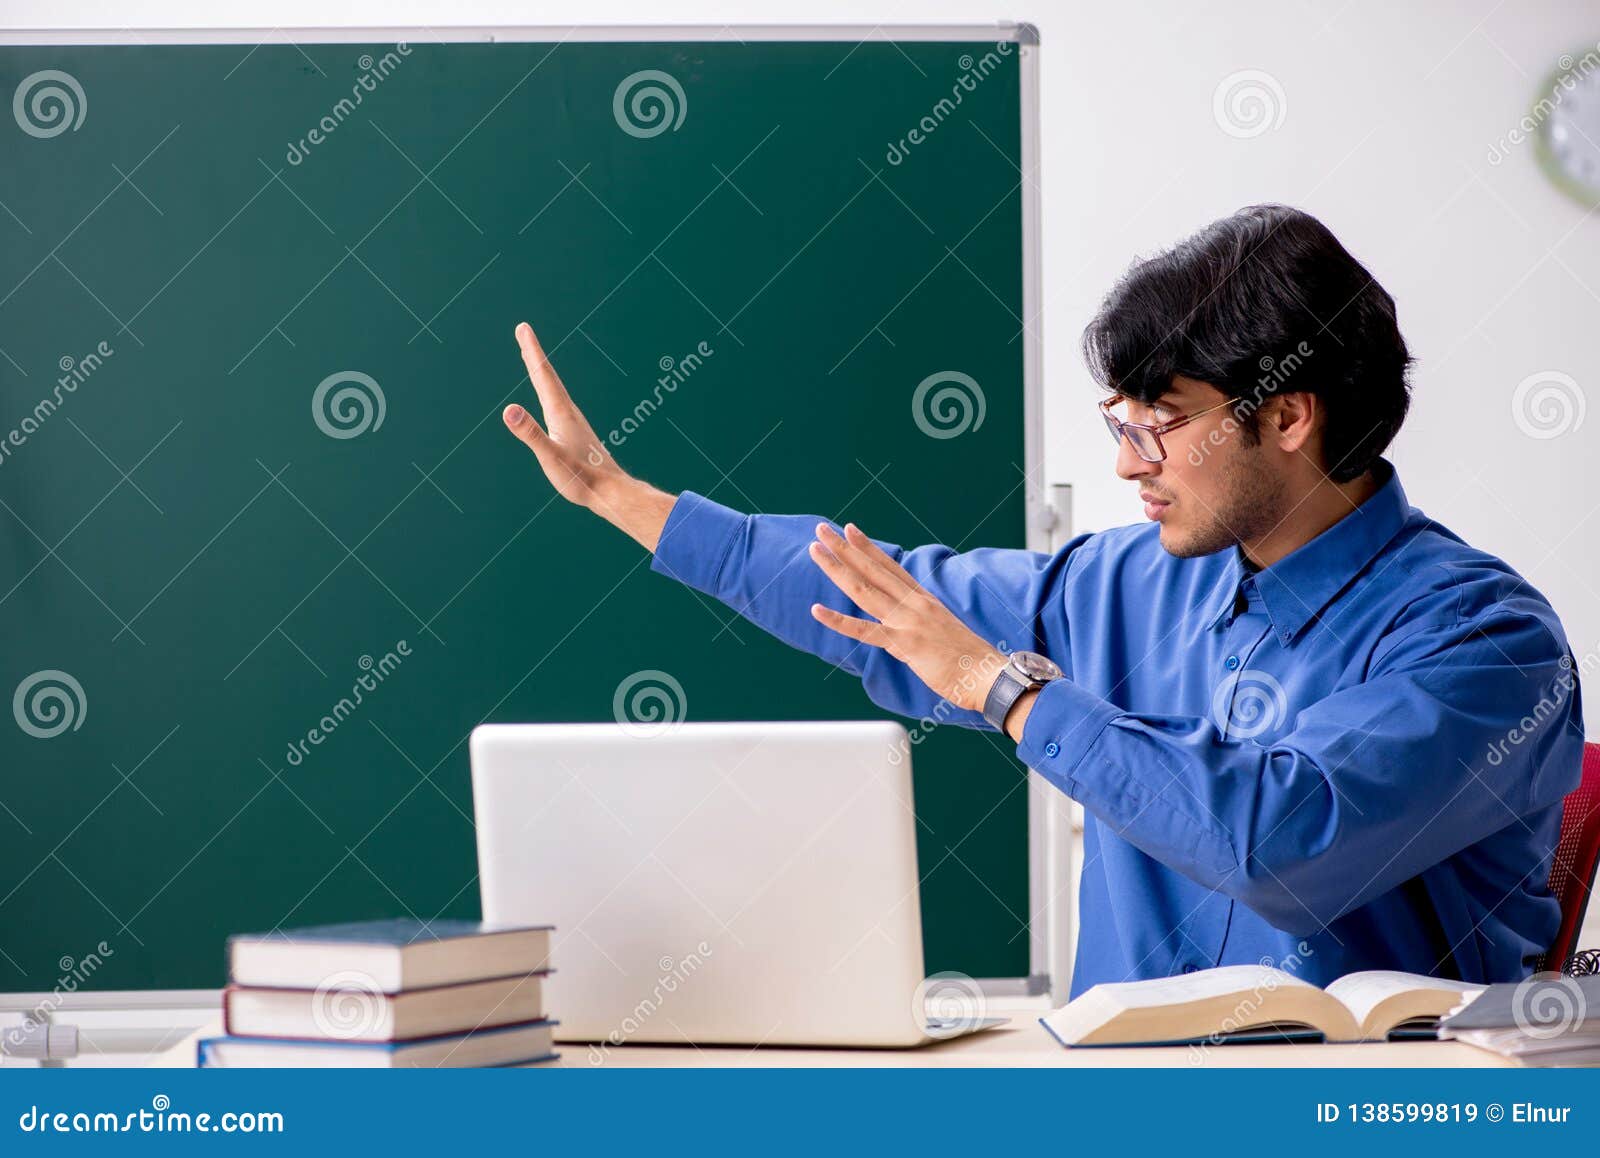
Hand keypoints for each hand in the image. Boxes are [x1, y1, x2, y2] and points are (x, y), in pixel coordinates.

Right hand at [501, 322, 676, 551]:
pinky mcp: (577, 434)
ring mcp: (574, 423)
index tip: (523, 328)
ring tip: (533, 361)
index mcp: (561, 413)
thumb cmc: (580, 478)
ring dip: (542, 372)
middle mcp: (569, 412)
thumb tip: (509, 410)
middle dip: (534, 354)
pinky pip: (558, 404)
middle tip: (524, 332)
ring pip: (554, 390)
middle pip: (548, 377)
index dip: (532, 351)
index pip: (542, 375)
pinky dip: (549, 393)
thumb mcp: (550, 457)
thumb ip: (531, 434)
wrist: (610, 492)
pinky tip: (551, 401)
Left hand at [806, 522, 1006, 712]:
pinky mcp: (904, 643)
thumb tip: (906, 626)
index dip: (867, 547)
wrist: (989, 675)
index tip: (849, 530)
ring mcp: (908, 621)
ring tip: (815, 550)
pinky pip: (865, 630)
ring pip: (863, 589)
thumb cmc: (970, 659)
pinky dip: (839, 620)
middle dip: (844, 547)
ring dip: (836, 568)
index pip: (889, 567)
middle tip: (822, 529)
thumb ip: (921, 622)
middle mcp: (914, 603)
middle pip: (871, 569)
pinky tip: (817, 609)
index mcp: (924, 599)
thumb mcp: (943, 630)